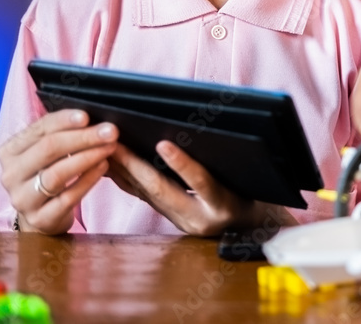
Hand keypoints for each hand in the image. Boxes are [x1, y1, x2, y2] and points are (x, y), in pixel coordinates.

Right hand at [0, 109, 118, 234]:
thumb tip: (90, 118)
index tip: (87, 116)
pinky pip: (68, 197)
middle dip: (83, 137)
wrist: (42, 216)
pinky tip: (103, 167)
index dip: (64, 120)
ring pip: (57, 174)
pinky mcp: (40, 218)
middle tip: (110, 132)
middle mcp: (11, 175)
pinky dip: (88, 180)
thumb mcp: (47, 153)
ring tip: (109, 148)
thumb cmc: (48, 174)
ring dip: (88, 157)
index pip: (39, 129)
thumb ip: (61, 134)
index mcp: (10, 151)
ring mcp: (23, 199)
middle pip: (48, 149)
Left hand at [107, 141, 296, 235]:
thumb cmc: (253, 195)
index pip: (203, 183)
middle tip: (116, 145)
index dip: (183, 164)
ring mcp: (183, 222)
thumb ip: (227, 165)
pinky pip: (145, 198)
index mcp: (224, 206)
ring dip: (125, 171)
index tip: (163, 143)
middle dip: (136, 166)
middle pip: (163, 191)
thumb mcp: (246, 181)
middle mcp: (200, 219)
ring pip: (147, 195)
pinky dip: (128, 180)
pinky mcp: (171, 219)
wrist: (252, 228)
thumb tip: (205, 132)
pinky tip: (113, 166)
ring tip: (107, 149)